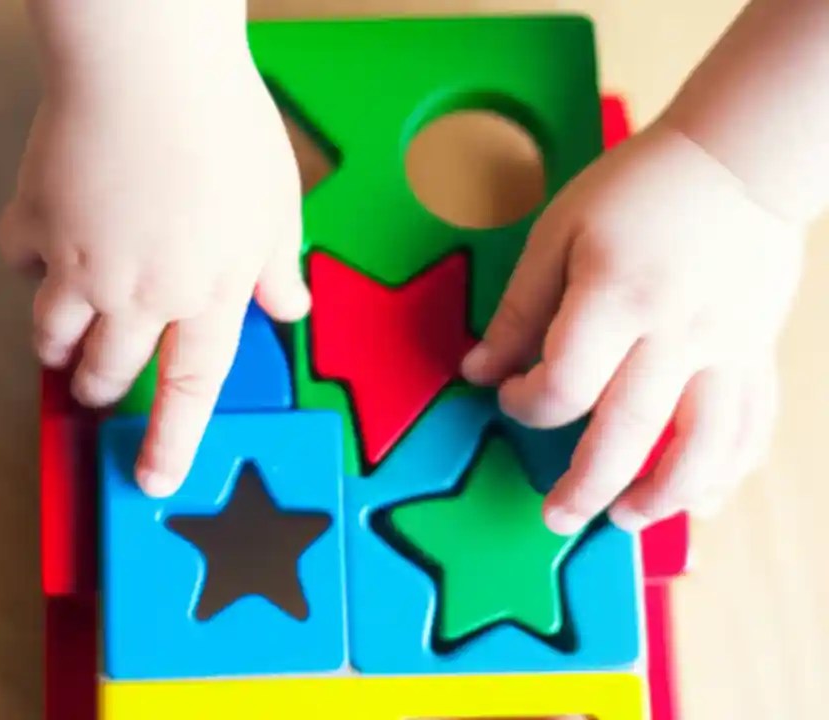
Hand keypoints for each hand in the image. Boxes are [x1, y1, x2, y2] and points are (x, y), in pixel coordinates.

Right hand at [0, 39, 307, 496]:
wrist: (150, 67)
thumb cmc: (224, 124)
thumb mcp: (278, 202)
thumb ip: (276, 264)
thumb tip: (288, 306)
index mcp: (207, 293)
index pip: (191, 389)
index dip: (172, 442)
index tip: (154, 478)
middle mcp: (141, 293)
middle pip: (111, 368)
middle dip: (102, 388)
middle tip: (98, 389)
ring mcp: (80, 262)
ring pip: (53, 334)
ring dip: (57, 346)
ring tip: (62, 342)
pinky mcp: (35, 221)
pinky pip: (20, 260)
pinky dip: (29, 261)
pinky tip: (44, 244)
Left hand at [462, 122, 803, 533]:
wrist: (740, 158)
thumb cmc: (638, 189)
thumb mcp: (559, 233)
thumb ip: (518, 309)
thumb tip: (478, 371)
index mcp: (617, 297)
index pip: (565, 384)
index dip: (527, 404)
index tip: (512, 397)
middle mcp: (676, 332)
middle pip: (628, 433)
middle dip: (585, 486)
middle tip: (555, 517)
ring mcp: (727, 348)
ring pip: (703, 446)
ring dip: (663, 495)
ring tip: (626, 519)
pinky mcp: (757, 353)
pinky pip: (750, 426)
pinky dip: (726, 469)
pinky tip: (699, 495)